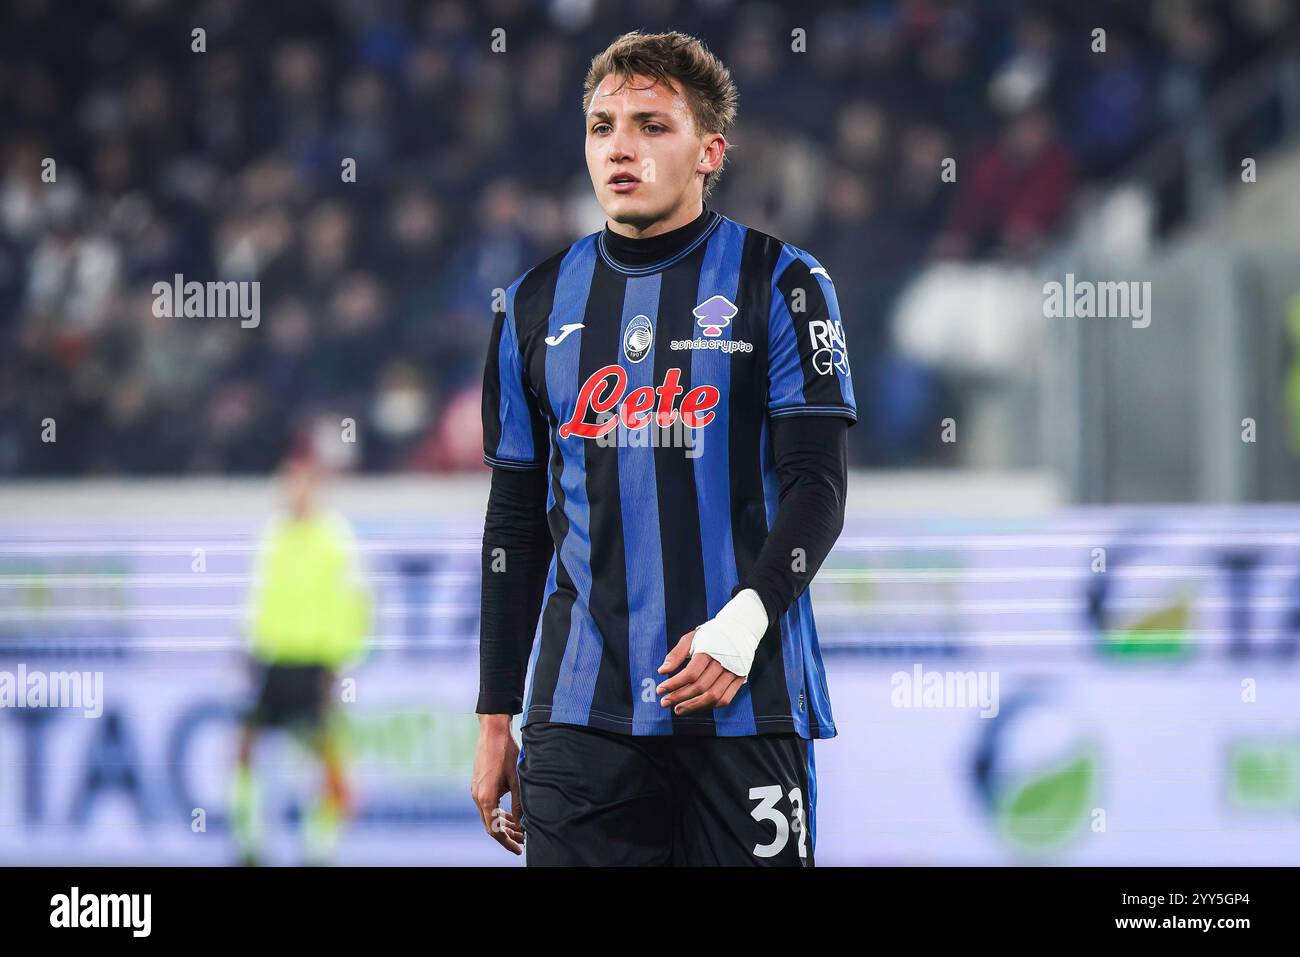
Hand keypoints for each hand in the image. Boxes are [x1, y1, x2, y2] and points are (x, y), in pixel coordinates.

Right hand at [470, 715, 524, 853]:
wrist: (492, 732)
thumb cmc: (507, 753)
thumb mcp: (517, 780)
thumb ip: (518, 805)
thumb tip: (523, 824)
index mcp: (486, 798)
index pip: (494, 830)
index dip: (507, 842)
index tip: (519, 849)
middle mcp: (478, 797)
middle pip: (491, 825)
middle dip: (508, 834)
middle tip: (524, 840)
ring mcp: (476, 790)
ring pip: (489, 815)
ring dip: (504, 823)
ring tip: (521, 829)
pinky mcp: (478, 785)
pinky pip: (488, 805)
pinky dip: (498, 812)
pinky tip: (510, 814)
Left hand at [655, 629, 745, 715]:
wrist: (740, 629)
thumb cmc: (711, 635)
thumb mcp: (691, 638)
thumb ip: (676, 654)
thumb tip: (662, 671)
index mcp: (710, 650)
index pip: (691, 673)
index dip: (674, 684)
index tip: (660, 690)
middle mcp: (724, 662)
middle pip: (701, 687)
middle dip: (680, 697)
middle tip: (664, 702)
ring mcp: (734, 672)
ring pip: (713, 696)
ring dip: (693, 706)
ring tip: (678, 709)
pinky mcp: (740, 679)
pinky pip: (725, 699)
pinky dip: (710, 705)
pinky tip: (696, 705)